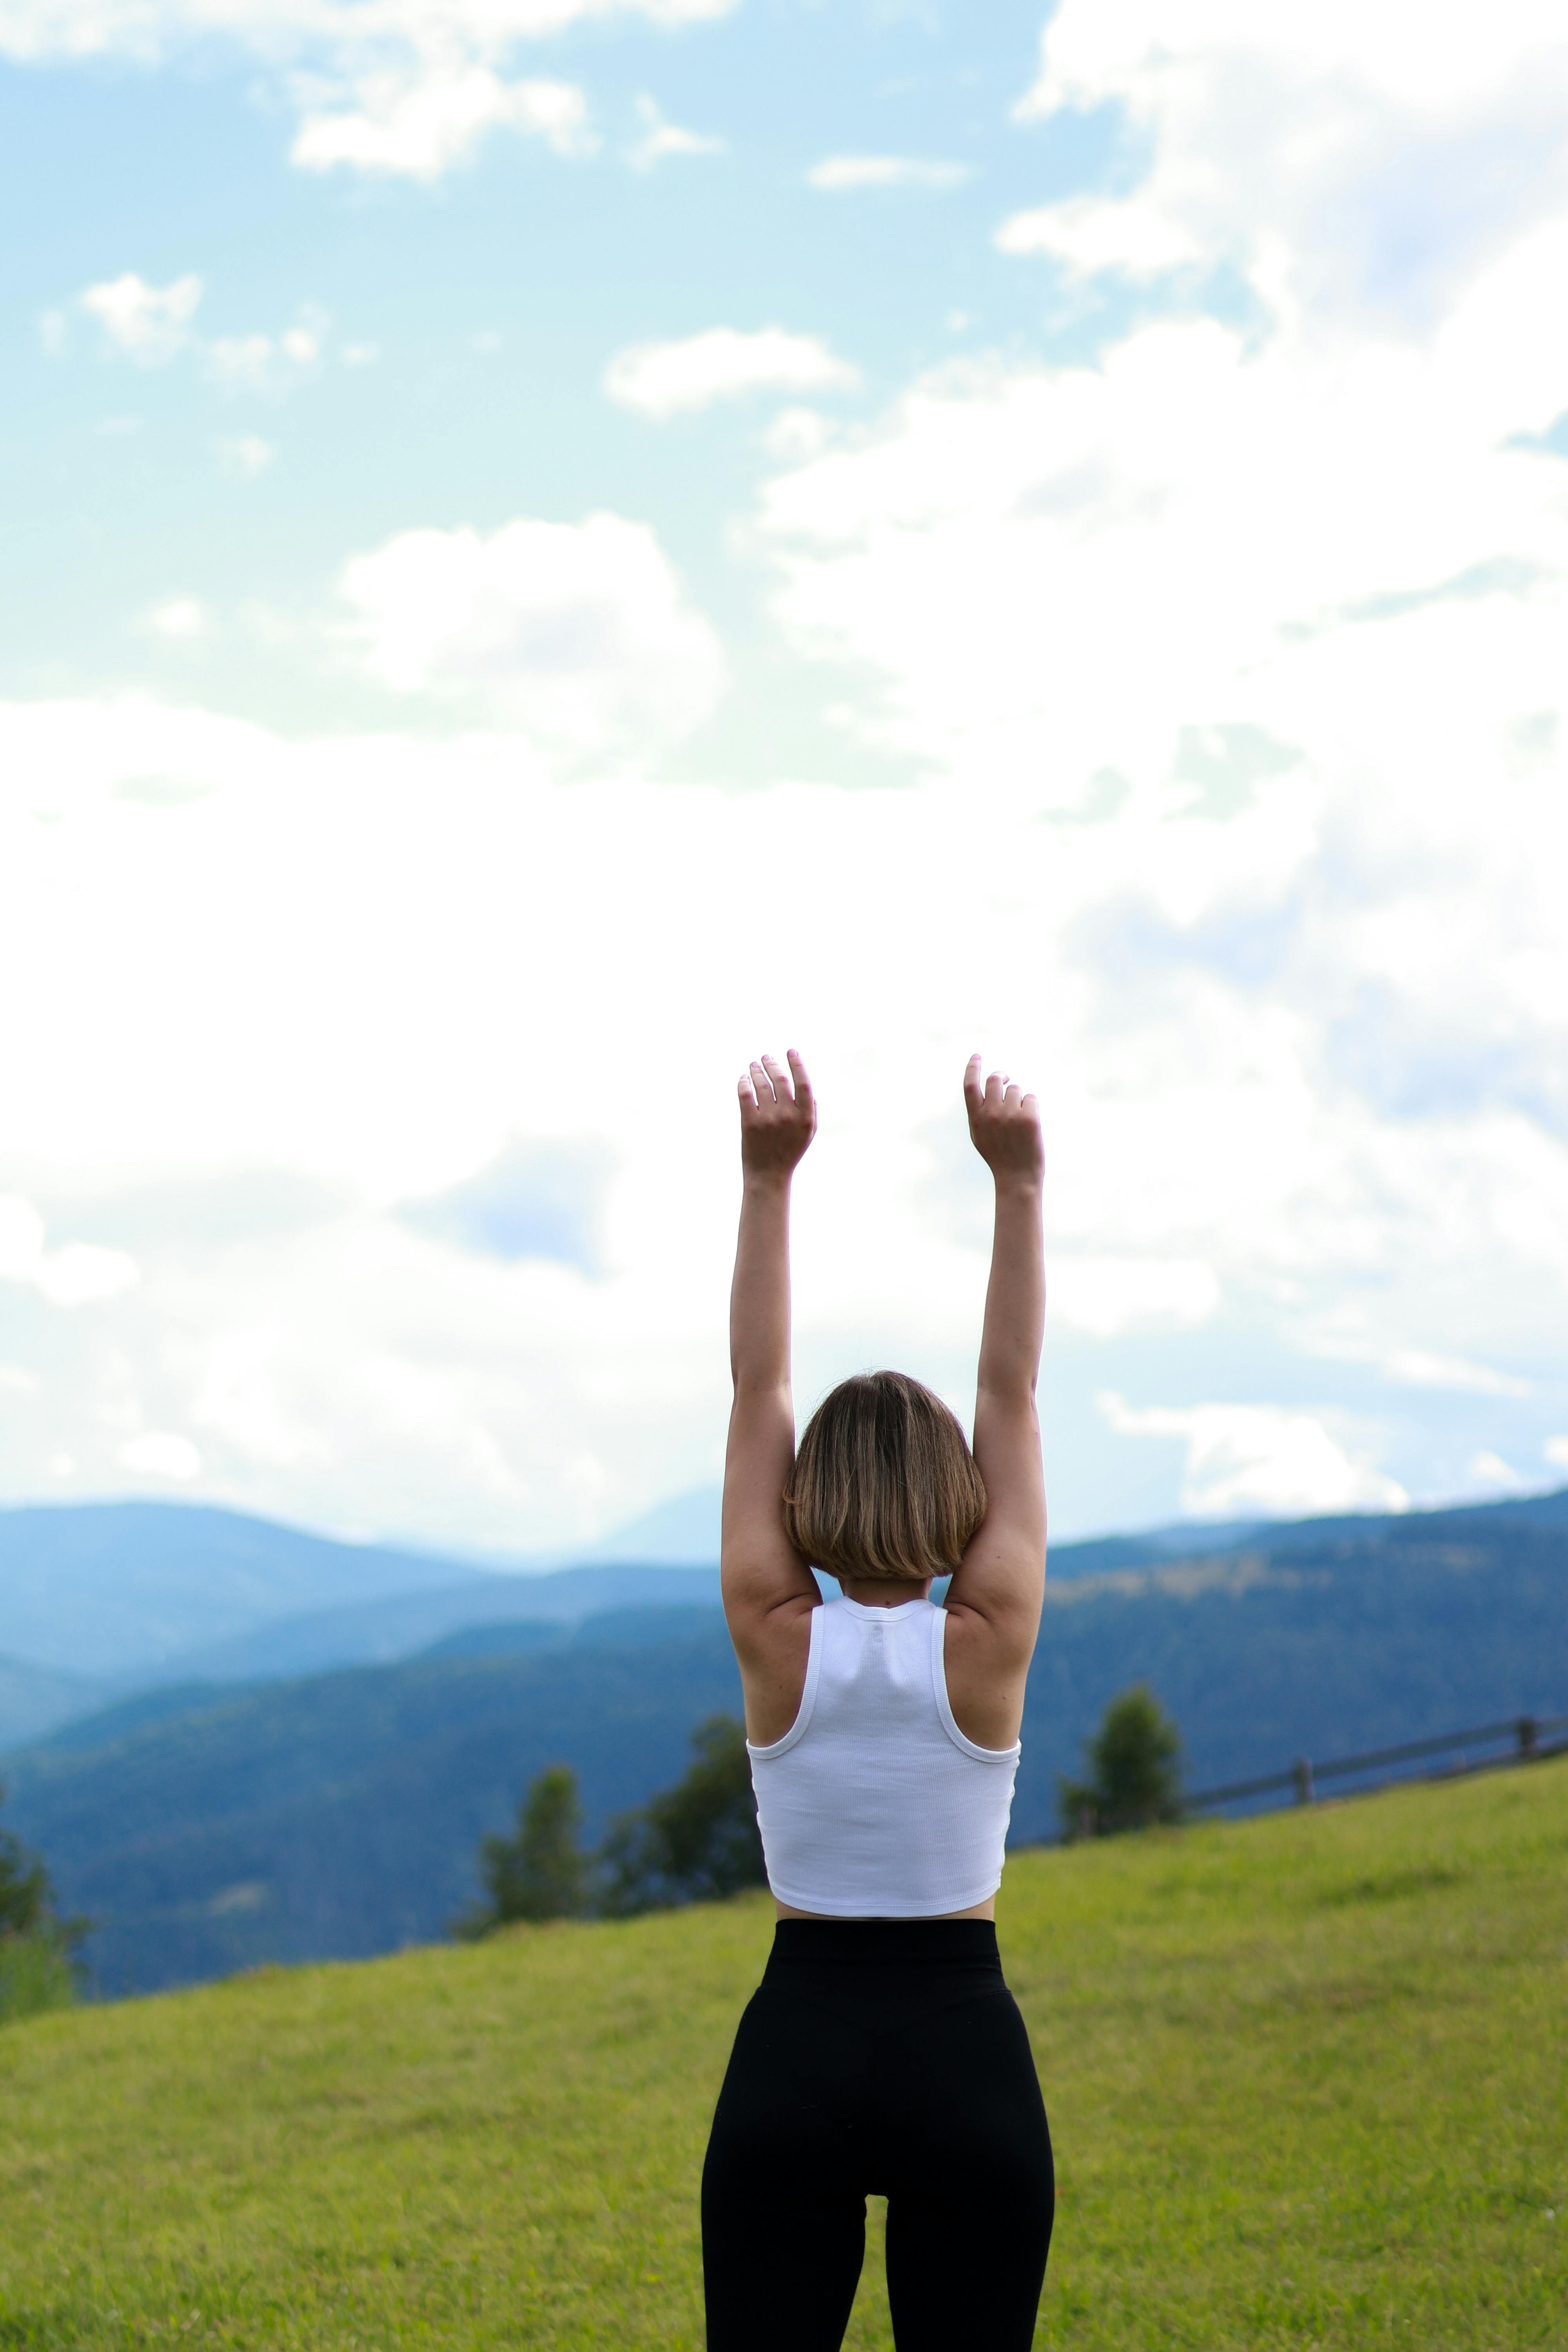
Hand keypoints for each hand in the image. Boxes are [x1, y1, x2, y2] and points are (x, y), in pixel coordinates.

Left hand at [738, 1050, 815, 1179]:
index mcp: (806, 1117)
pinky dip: (743, 1082)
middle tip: (766, 1057)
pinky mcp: (749, 1123)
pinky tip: (744, 1078)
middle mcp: (787, 1116)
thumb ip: (812, 1109)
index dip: (797, 1064)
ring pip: (761, 1084)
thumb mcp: (808, 1133)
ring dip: (756, 1070)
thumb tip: (806, 1085)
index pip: (804, 1082)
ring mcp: (767, 1119)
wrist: (768, 1176)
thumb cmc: (790, 1152)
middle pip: (780, 1079)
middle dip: (772, 1064)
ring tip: (754, 1065)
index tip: (790, 1051)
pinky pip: (745, 1094)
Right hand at [964, 1054, 1042, 1184]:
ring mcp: (1010, 1115)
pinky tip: (1030, 1125)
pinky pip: (1031, 1098)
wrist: (1017, 1178)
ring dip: (1019, 1099)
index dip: (972, 1068)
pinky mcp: (1029, 1118)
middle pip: (996, 1079)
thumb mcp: (979, 1135)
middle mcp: (991, 1114)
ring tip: (1019, 1121)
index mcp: (976, 1118)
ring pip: (1016, 1089)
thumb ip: (979, 1112)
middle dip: (1003, 1078)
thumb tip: (987, 1087)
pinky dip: (1031, 1107)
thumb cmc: (999, 1156)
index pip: (970, 1085)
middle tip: (1007, 1080)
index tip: (976, 1056)